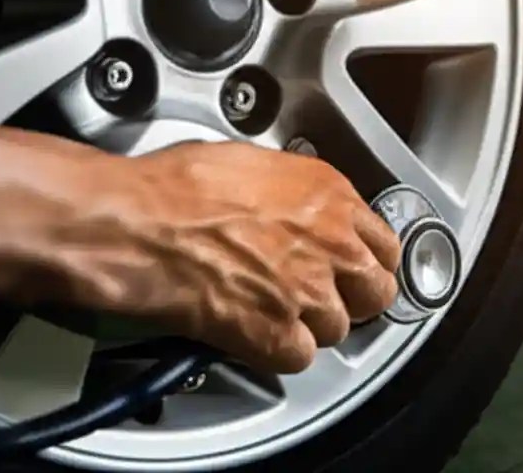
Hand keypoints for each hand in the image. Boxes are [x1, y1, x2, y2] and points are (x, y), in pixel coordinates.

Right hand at [50, 141, 400, 372]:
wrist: (138, 222)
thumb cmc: (175, 187)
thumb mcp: (253, 164)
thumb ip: (292, 195)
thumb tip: (291, 207)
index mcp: (330, 196)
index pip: (385, 244)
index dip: (368, 262)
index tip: (356, 269)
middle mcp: (331, 243)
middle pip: (376, 292)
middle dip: (352, 299)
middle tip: (322, 298)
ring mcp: (308, 291)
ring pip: (337, 328)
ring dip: (308, 327)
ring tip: (271, 313)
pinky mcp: (277, 333)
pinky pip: (299, 357)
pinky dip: (276, 353)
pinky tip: (252, 333)